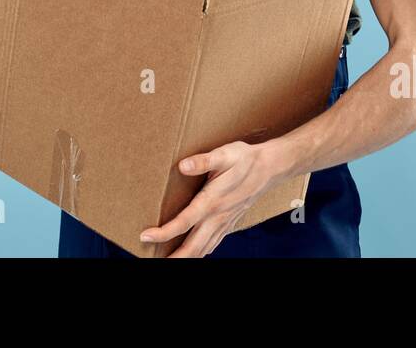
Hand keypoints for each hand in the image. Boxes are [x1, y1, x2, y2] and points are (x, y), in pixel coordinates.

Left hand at [139, 141, 276, 256]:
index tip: (145, 236)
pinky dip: (201, 252)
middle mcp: (217, 217)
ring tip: (169, 260)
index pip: (183, 223)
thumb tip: (183, 166)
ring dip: (186, 258)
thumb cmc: (245, 159)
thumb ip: (203, 161)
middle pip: (193, 247)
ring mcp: (225, 223)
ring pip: (203, 249)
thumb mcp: (224, 154)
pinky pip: (213, 244)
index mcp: (212, 201)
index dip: (163, 233)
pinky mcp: (230, 223)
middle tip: (153, 260)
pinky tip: (194, 253)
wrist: (270, 168)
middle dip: (174, 258)